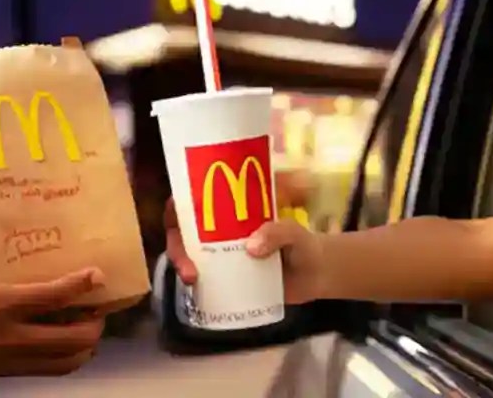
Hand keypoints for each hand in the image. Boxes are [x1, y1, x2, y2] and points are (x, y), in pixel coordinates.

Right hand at [164, 169, 323, 303]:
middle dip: (177, 246)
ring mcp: (222, 255)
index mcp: (233, 209)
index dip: (177, 205)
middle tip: (188, 267)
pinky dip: (196, 287)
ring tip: (193, 280)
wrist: (316, 276)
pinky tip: (197, 294)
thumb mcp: (296, 233)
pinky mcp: (228, 278)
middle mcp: (221, 230)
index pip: (195, 198)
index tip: (175, 219)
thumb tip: (251, 247)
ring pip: (188, 255)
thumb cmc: (304, 244)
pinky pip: (204, 280)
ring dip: (182, 266)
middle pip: (184, 231)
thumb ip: (279, 233)